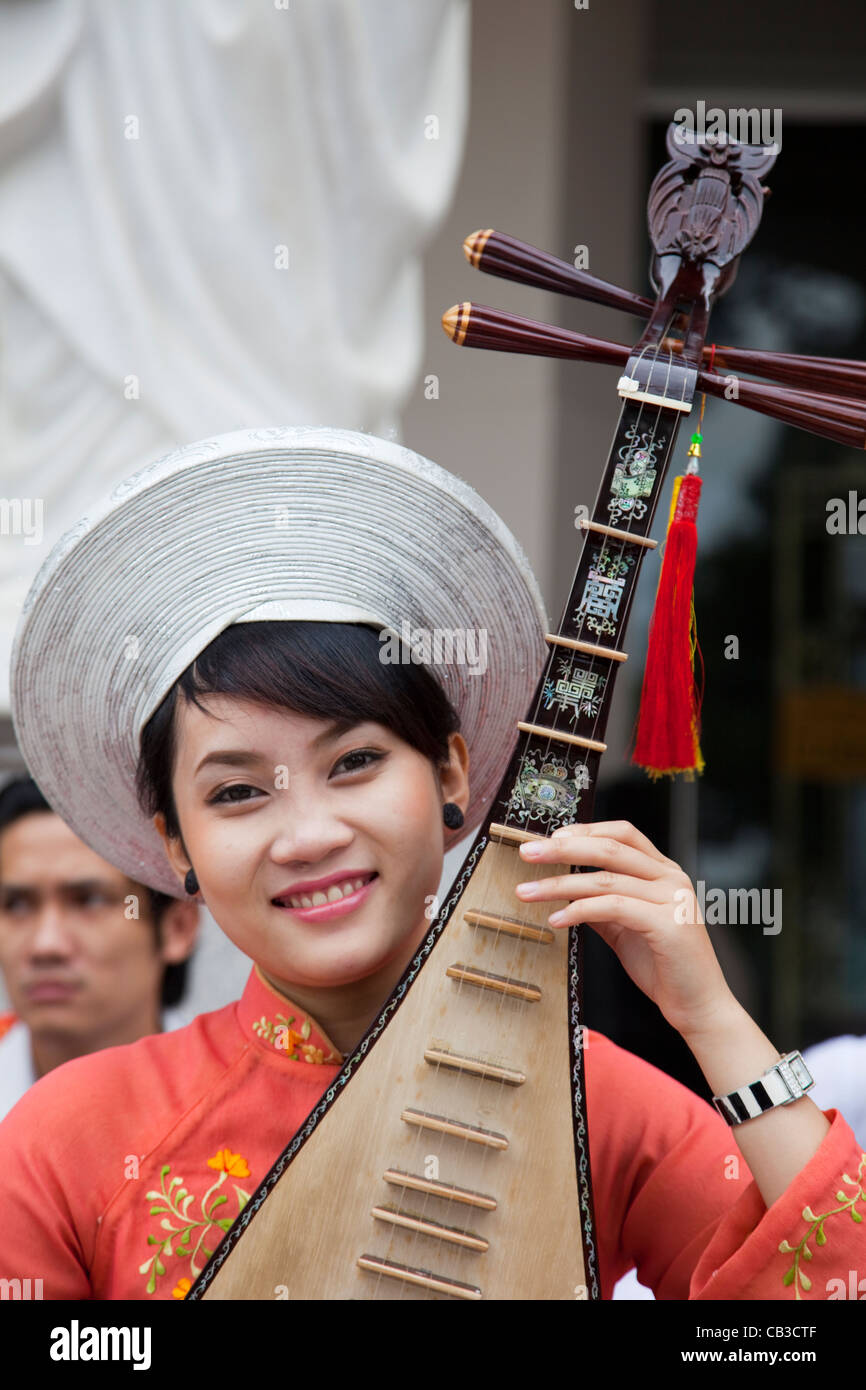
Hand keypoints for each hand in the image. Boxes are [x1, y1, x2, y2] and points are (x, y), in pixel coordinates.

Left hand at [515, 819, 733, 1041]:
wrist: (700, 1007)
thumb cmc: (663, 967)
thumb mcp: (625, 928)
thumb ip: (601, 905)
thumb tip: (562, 889)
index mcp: (664, 872)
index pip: (623, 834)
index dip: (585, 830)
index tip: (550, 837)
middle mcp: (672, 878)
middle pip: (610, 849)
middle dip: (562, 848)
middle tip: (526, 852)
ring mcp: (673, 899)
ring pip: (606, 879)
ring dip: (559, 884)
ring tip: (526, 892)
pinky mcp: (668, 925)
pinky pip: (614, 908)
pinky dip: (579, 911)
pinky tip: (555, 920)